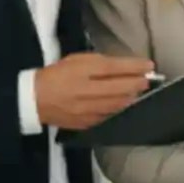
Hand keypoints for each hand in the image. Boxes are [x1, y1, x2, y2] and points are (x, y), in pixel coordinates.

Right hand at [35, 53, 153, 129]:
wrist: (34, 99)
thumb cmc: (56, 74)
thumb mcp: (76, 60)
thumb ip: (100, 63)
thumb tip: (123, 67)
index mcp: (81, 71)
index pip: (113, 68)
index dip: (133, 67)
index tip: (149, 65)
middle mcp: (85, 90)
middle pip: (118, 88)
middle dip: (137, 84)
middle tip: (148, 80)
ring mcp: (85, 109)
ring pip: (115, 104)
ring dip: (130, 97)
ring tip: (139, 92)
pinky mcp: (85, 123)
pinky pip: (107, 116)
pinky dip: (118, 109)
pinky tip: (125, 104)